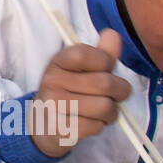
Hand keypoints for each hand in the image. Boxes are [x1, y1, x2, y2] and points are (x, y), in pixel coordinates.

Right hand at [31, 29, 131, 158]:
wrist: (42, 125)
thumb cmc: (68, 93)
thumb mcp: (81, 70)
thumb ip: (101, 53)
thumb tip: (113, 34)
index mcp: (58, 62)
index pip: (85, 54)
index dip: (105, 61)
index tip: (108, 68)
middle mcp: (52, 80)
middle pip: (104, 83)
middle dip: (120, 91)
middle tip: (116, 95)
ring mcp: (53, 105)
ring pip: (105, 107)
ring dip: (111, 112)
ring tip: (103, 111)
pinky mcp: (60, 128)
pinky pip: (96, 126)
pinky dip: (99, 126)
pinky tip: (90, 122)